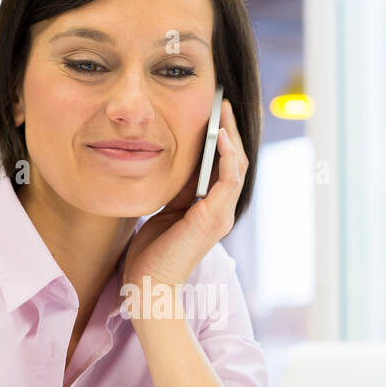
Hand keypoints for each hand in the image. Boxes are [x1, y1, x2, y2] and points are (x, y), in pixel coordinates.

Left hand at [122, 99, 247, 293]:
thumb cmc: (150, 254)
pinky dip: (227, 156)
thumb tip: (172, 160)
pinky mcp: (214, 218)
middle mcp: (221, 211)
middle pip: (234, 162)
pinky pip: (229, 179)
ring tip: (223, 110)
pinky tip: (219, 136)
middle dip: (228, 130)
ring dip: (231, 135)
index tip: (211, 112)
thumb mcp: (163, 210)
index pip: (222, 166)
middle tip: (221, 101)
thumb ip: (174, 190)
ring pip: (237, 166)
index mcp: (209, 209)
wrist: (148, 285)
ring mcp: (221, 215)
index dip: (219, 138)